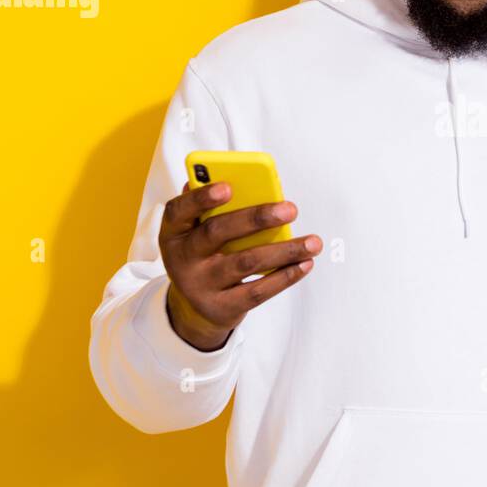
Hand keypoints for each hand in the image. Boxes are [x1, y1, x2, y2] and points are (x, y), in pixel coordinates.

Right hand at [158, 181, 321, 350]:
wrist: (196, 307)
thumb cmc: (204, 255)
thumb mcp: (197, 232)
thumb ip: (212, 208)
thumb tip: (232, 179)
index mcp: (174, 232)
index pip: (179, 210)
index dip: (201, 198)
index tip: (228, 187)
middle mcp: (182, 259)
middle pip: (217, 233)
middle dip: (256, 218)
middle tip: (290, 209)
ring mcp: (200, 286)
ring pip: (245, 263)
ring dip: (284, 250)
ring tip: (312, 242)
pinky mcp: (222, 307)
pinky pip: (257, 291)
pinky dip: (284, 277)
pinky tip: (304, 264)